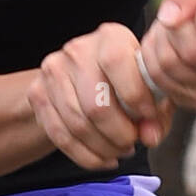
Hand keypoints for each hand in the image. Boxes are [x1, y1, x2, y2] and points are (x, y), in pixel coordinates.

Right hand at [28, 22, 174, 170]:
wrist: (82, 76)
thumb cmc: (127, 81)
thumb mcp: (150, 88)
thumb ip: (158, 113)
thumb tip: (150, 136)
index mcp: (110, 36)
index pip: (116, 62)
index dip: (135, 96)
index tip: (149, 117)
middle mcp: (78, 49)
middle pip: (96, 104)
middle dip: (120, 134)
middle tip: (133, 142)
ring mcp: (53, 71)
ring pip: (78, 125)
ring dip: (104, 148)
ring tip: (120, 150)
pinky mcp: (37, 93)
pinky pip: (61, 136)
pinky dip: (86, 156)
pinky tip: (103, 158)